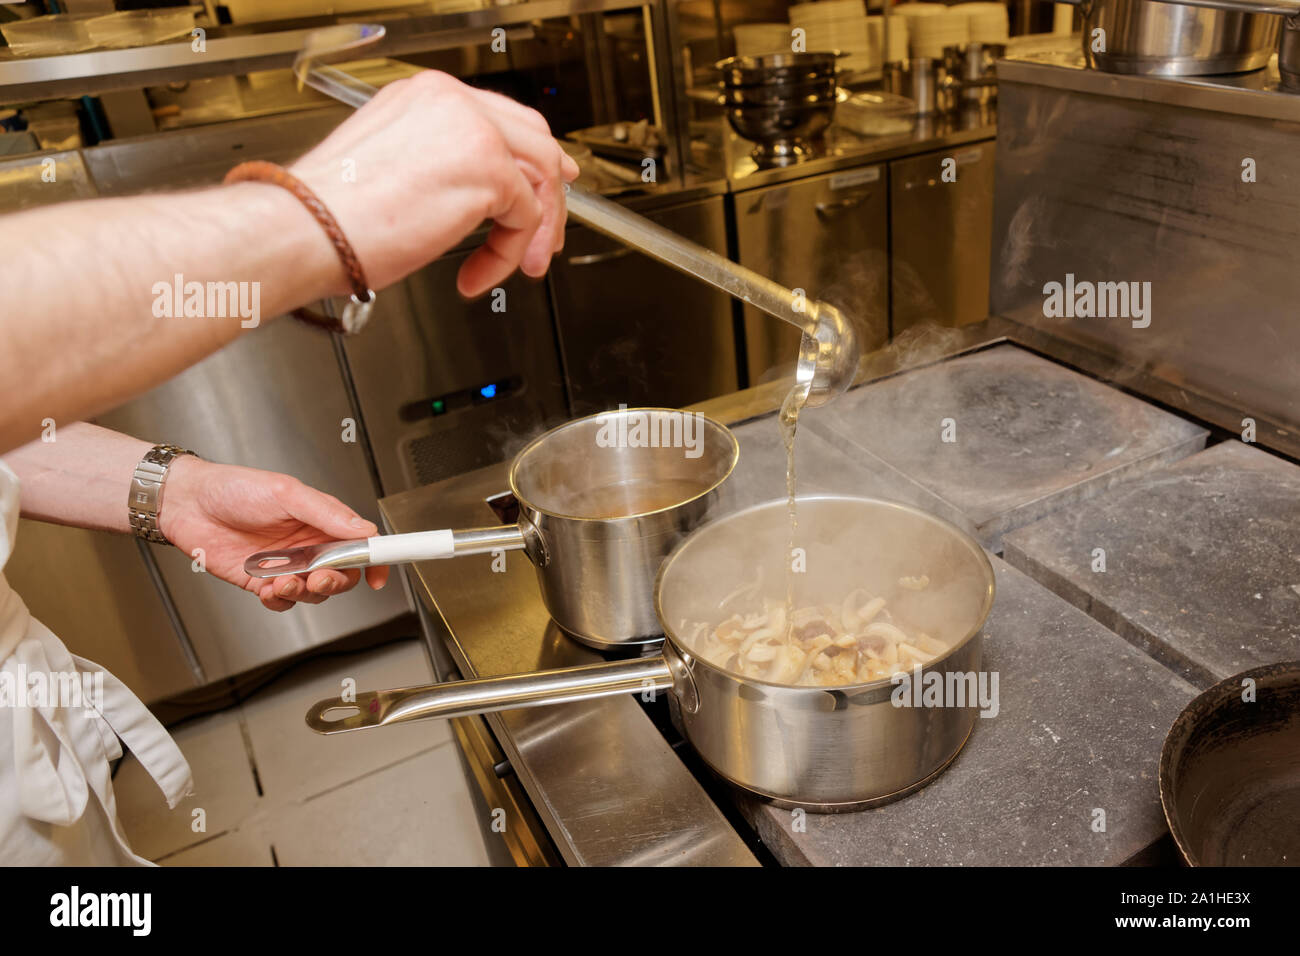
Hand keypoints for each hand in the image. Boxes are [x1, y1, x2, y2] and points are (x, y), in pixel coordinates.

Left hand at [158, 457, 388, 611]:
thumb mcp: (286, 492)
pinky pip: (283, 601)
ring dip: (304, 592)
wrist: (186, 503)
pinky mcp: (261, 582)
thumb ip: (327, 512)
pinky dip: (280, 600)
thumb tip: (363, 528)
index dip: (375, 561)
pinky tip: (268, 588)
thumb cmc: (233, 488)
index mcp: (321, 520)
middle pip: (341, 574)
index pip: (360, 543)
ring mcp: (286, 565)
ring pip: (314, 592)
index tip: (379, 575)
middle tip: (320, 578)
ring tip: (285, 580)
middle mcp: (308, 545)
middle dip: (335, 581)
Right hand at [289, 70, 580, 298]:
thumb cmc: (328, 214)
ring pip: (540, 177)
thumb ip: (437, 167)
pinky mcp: (487, 169)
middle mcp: (451, 102)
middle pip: (533, 140)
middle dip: (547, 195)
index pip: (499, 118)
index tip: (540, 187)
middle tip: (544, 237)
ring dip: (536, 230)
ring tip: (518, 266)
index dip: (528, 158)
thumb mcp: (391, 171)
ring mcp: (472, 130)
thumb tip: (470, 193)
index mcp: (424, 97)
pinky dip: (507, 254)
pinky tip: (476, 275)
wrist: (304, 228)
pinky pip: (525, 217)